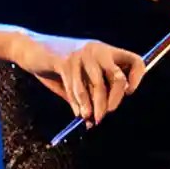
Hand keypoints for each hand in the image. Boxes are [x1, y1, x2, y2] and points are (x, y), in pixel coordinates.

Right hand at [9, 31, 145, 126]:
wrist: (31, 49)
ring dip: (94, 107)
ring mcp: (82, 54)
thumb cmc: (58, 65)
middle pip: (118, 78)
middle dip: (113, 101)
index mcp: (106, 52)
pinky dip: (78, 103)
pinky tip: (78, 112)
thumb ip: (90, 93)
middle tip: (105, 115)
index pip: (135, 61)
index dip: (138, 78)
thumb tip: (97, 119)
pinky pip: (77, 87)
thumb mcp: (80, 77)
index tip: (129, 93)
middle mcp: (98, 50)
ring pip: (97, 86)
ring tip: (91, 119)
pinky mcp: (65, 61)